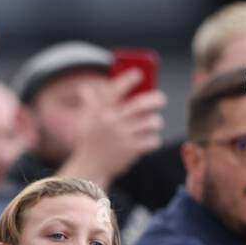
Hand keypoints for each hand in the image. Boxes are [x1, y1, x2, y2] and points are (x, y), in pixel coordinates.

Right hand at [58, 69, 164, 188]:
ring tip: (153, 123)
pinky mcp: (131, 151)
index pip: (117, 88)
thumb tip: (85, 89)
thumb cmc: (88, 143)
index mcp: (100, 111)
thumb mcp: (85, 122)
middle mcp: (111, 121)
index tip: (139, 74)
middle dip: (155, 99)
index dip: (130, 78)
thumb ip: (89, 104)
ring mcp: (122, 136)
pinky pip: (153, 140)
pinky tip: (149, 140)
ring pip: (151, 122)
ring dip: (155, 122)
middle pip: (141, 104)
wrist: (89, 169)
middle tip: (160, 99)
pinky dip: (153, 140)